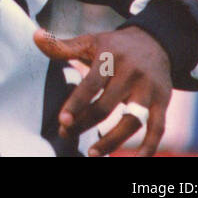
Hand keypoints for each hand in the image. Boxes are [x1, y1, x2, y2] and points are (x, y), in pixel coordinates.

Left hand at [33, 26, 170, 156]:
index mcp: (110, 57)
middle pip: (107, 106)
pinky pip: (158, 128)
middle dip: (85, 123)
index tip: (63, 121)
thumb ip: (62, 45)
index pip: (91, 84)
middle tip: (66, 134)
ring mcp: (148, 89)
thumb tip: (35, 36)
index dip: (77, 103)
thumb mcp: (90, 41)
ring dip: (112, 140)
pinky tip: (137, 160)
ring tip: (92, 154)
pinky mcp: (162, 101)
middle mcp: (131, 73)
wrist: (155, 41)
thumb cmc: (114, 46)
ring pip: (132, 121)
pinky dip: (149, 146)